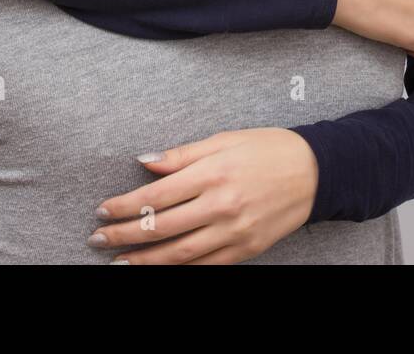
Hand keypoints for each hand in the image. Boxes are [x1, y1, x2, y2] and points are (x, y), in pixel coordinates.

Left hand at [89, 128, 317, 264]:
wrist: (316, 172)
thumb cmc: (268, 149)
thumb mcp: (223, 140)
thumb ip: (181, 155)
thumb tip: (143, 161)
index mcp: (212, 173)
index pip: (155, 196)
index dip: (123, 206)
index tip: (102, 211)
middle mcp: (221, 205)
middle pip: (161, 227)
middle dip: (123, 236)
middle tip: (97, 240)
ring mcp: (234, 231)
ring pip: (179, 255)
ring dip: (144, 262)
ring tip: (119, 263)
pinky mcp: (247, 249)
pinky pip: (206, 266)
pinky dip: (179, 271)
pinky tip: (158, 270)